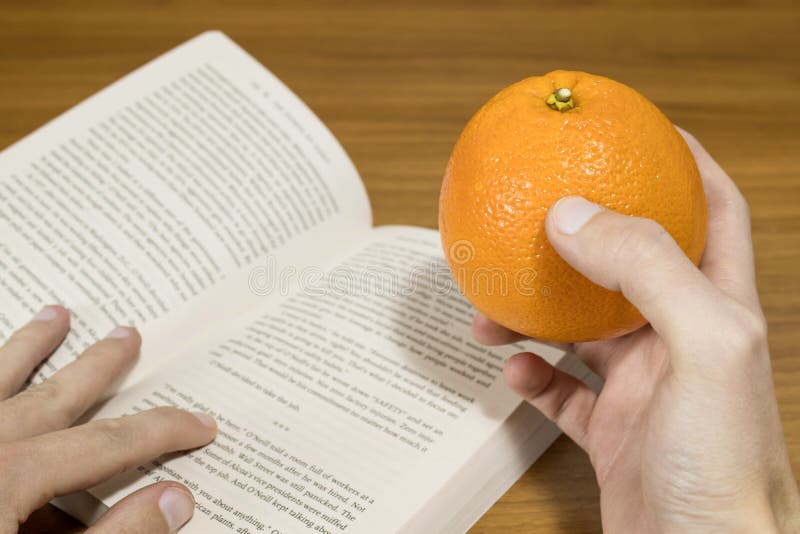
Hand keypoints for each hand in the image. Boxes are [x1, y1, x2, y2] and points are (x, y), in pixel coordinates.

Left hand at [0, 307, 216, 532]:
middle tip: (128, 336)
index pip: (107, 445)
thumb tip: (176, 501)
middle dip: (98, 366)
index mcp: (10, 477)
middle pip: (52, 398)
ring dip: (28, 349)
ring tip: (54, 316)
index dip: (160, 432)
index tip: (199, 425)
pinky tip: (2, 368)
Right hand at [474, 128, 799, 532]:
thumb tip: (573, 214)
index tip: (642, 132)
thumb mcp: (701, 346)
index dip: (685, 165)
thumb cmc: (724, 466)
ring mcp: (644, 387)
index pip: (713, 213)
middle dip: (585, 235)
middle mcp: (680, 341)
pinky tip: (512, 368)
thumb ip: (645, 270)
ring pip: (581, 328)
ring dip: (536, 309)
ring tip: (492, 301)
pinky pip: (560, 390)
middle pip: (630, 265)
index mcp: (717, 308)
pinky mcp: (611, 431)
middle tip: (539, 210)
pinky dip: (531, 374)